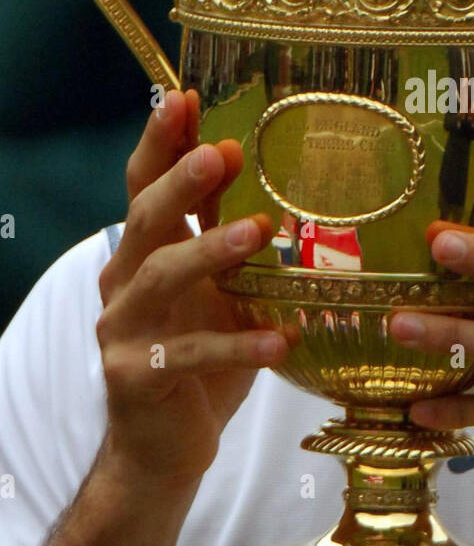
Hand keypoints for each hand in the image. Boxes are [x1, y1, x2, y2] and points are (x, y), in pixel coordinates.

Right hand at [96, 89, 291, 489]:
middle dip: (180, 181)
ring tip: (259, 232)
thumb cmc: (202, 356)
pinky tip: (280, 339)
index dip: (160, 141)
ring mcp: (123, 330)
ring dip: (210, 250)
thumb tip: (274, 176)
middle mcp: (122, 282)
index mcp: (142, 252)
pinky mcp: (137, 377)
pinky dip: (236, 344)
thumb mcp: (221, 291)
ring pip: (160, 278)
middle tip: (219, 151)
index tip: (184, 96)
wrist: (163, 449)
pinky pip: (189, 354)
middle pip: (144, 219)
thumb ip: (231, 238)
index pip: (142, 184)